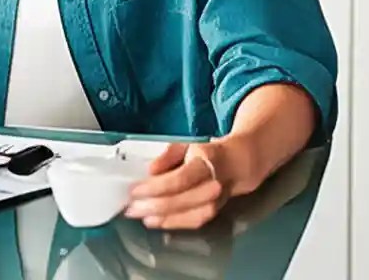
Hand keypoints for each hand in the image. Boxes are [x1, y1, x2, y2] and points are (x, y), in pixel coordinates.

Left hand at [124, 140, 253, 229]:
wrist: (237, 164)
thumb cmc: (205, 152)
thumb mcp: (186, 144)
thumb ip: (167, 155)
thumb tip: (151, 169)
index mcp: (206, 162)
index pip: (179, 180)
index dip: (155, 188)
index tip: (135, 191)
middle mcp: (213, 184)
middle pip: (181, 200)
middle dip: (153, 206)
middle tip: (131, 207)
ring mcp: (216, 201)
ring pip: (188, 214)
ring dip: (161, 217)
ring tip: (140, 215)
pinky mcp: (214, 212)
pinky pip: (193, 221)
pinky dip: (173, 223)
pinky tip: (156, 221)